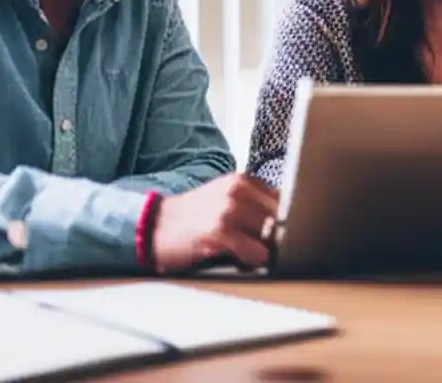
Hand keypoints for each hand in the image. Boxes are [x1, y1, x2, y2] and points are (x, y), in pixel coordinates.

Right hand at [151, 173, 279, 272]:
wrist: (155, 225)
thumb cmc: (192, 216)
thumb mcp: (224, 196)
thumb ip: (253, 202)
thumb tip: (286, 219)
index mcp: (242, 180)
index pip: (284, 199)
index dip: (285, 218)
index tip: (280, 230)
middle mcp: (238, 190)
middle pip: (281, 217)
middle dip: (276, 234)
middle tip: (264, 245)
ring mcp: (230, 210)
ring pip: (271, 235)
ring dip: (265, 249)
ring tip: (248, 250)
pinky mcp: (221, 232)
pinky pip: (257, 252)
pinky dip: (253, 260)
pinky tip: (240, 258)